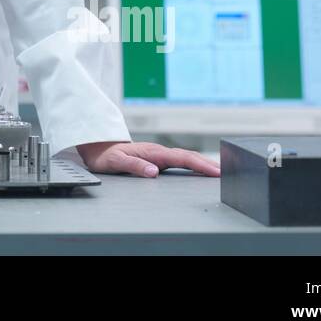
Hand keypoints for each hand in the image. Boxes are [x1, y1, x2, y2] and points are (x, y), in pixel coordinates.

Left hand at [76, 140, 219, 177]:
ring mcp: (157, 154)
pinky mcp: (155, 158)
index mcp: (151, 152)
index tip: (214, 171)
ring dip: (201, 163)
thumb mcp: (115, 162)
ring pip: (184, 157)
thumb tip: (154, 171)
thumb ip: (134, 166)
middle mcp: (157, 151)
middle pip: (187, 156)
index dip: (198, 164)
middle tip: (224, 173)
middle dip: (206, 163)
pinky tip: (197, 169)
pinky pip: (178, 160)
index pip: (180, 157)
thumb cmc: (104, 155)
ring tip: (217, 171)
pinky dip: (191, 164)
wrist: (96, 147)